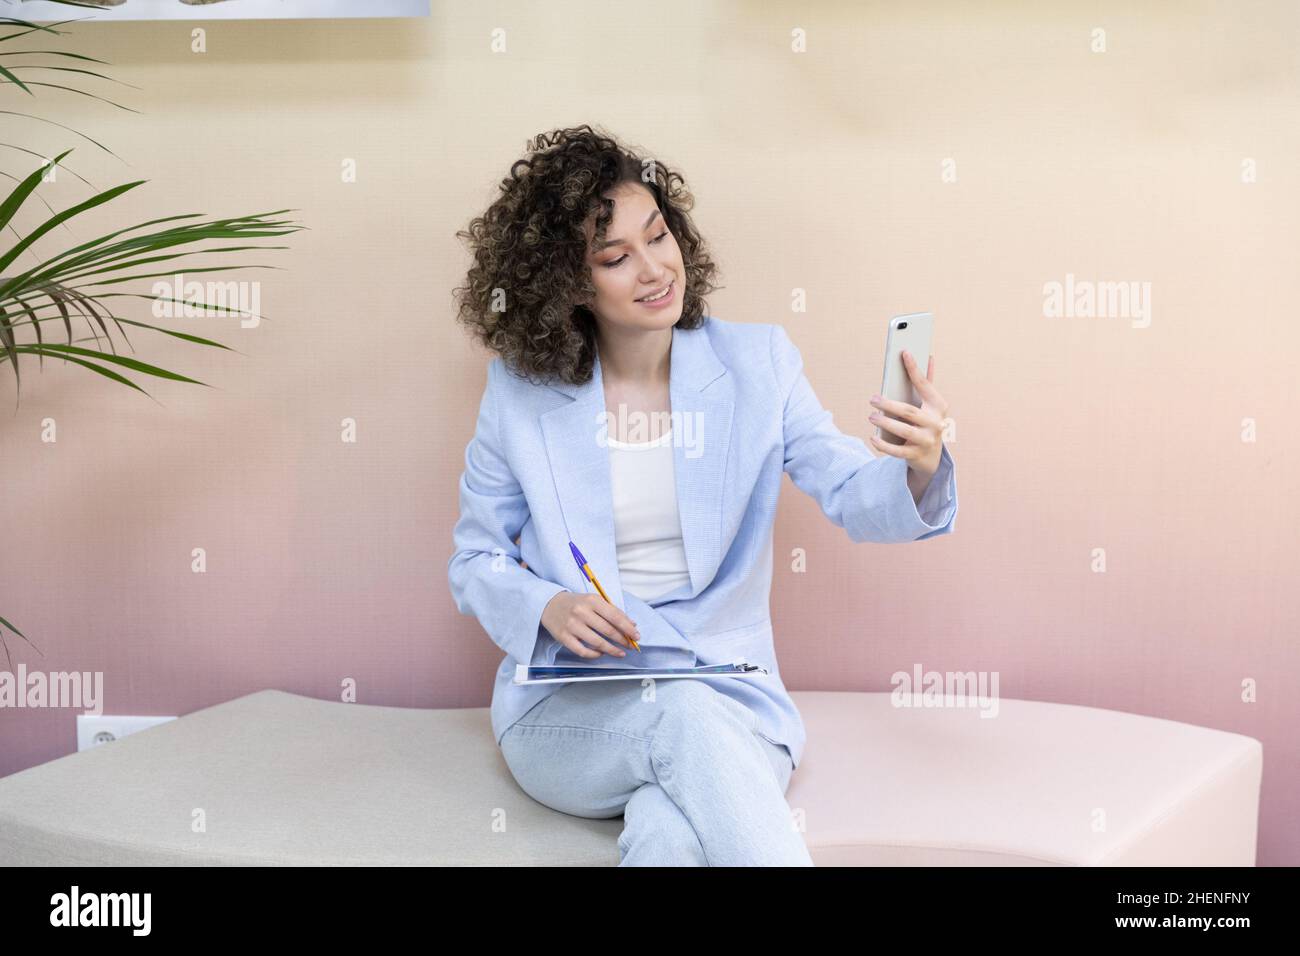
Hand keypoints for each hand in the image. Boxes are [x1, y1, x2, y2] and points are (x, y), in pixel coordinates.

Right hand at [540, 590, 640, 658]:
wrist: (549, 604)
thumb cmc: (576, 603)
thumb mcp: (594, 601)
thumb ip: (612, 611)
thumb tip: (631, 624)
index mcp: (591, 601)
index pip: (615, 616)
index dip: (628, 628)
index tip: (636, 636)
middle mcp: (581, 612)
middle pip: (607, 630)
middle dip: (622, 640)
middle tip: (630, 646)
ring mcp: (572, 626)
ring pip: (597, 642)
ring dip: (611, 650)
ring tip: (620, 653)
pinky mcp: (563, 637)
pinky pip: (582, 651)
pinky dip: (594, 655)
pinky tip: (601, 653)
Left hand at [867, 349, 948, 480]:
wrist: (931, 456)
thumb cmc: (926, 422)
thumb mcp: (929, 405)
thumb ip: (926, 383)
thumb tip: (928, 356)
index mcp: (939, 406)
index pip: (925, 384)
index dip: (914, 368)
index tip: (904, 352)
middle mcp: (936, 423)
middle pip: (909, 411)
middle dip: (889, 404)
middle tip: (873, 399)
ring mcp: (928, 440)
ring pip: (904, 430)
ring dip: (885, 423)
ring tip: (871, 416)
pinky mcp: (917, 455)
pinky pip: (898, 451)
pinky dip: (884, 445)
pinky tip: (873, 438)